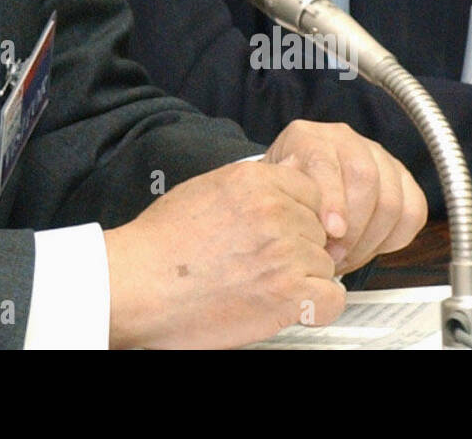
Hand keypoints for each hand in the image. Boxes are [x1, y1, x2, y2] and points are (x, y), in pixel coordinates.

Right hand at [104, 159, 343, 348]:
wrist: (140, 285)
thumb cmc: (163, 241)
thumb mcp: (207, 189)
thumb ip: (256, 180)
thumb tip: (296, 166)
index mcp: (254, 180)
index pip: (310, 191)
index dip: (297, 215)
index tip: (277, 233)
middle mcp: (275, 210)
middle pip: (318, 229)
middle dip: (299, 247)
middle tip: (260, 263)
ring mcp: (285, 252)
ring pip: (324, 264)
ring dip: (302, 278)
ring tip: (261, 285)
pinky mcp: (289, 295)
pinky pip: (332, 299)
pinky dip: (315, 306)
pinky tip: (286, 305)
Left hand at [264, 120, 426, 272]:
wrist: (301, 189)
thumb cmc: (286, 193)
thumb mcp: (272, 189)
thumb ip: (283, 191)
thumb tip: (298, 194)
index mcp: (307, 137)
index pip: (325, 163)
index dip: (332, 199)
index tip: (332, 231)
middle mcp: (344, 140)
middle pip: (365, 179)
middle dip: (353, 227)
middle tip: (335, 255)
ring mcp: (377, 156)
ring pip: (391, 199)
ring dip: (371, 238)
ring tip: (347, 256)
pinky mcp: (402, 178)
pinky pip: (413, 211)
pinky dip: (395, 237)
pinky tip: (371, 246)